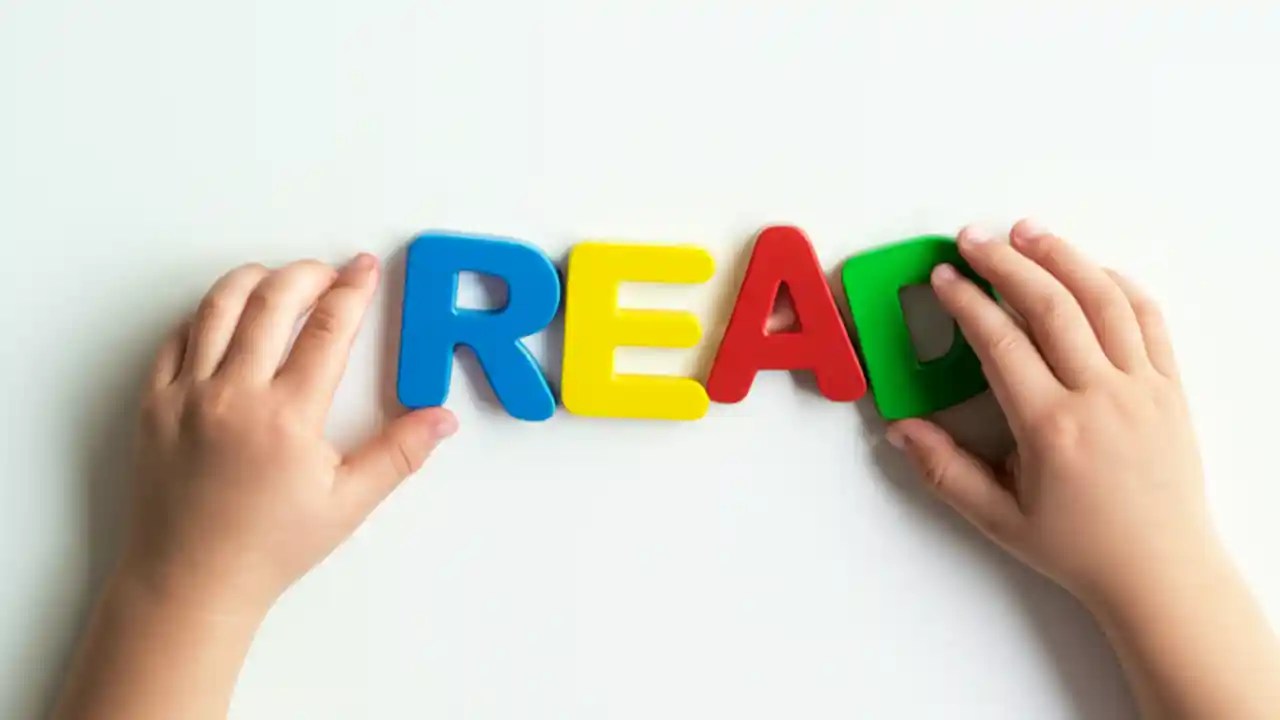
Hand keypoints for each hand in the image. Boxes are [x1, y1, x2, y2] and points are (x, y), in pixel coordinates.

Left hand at [122, 254, 456, 617]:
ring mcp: (188, 396)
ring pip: (218, 306)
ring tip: (277, 279)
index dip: (353, 291)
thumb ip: (399, 454)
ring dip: (253, 280)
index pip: (328, 329)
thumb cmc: (270, 548)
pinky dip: (204, 316)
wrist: (191, 581)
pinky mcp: (154, 405)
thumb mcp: (348, 503)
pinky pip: (176, 338)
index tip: (365, 270)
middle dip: (308, 274)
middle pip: (273, 301)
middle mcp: (234, 394)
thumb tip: (442, 419)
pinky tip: (225, 318)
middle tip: (329, 272)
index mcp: (288, 416)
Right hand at [885, 221, 1208, 604]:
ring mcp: (1142, 388)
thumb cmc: (1081, 549)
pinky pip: (1148, 318)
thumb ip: (944, 471)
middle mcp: (1101, 399)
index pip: (1002, 344)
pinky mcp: (1170, 387)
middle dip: (1006, 263)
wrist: (1161, 572)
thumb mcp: (998, 518)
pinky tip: (1090, 269)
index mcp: (1053, 430)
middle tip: (973, 238)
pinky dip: (1118, 284)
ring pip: (1103, 300)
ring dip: (1063, 257)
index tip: (943, 278)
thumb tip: (901, 430)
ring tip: (1027, 232)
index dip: (967, 303)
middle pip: (1051, 306)